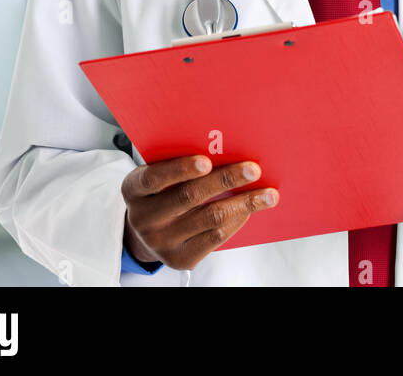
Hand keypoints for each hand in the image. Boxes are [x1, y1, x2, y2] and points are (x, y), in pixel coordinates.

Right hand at [121, 155, 278, 269]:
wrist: (150, 232)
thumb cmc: (163, 190)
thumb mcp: (160, 172)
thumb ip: (180, 160)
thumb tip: (227, 144)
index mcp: (134, 189)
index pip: (154, 178)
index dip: (180, 169)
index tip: (207, 161)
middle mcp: (143, 218)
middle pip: (189, 197)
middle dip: (225, 180)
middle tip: (253, 169)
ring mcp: (161, 242)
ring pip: (210, 218)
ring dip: (244, 203)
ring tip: (268, 194)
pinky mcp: (180, 259)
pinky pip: (216, 237)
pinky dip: (237, 220)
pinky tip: (251, 209)